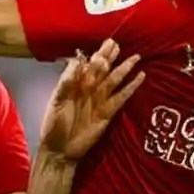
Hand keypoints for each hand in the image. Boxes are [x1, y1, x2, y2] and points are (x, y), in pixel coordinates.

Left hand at [39, 39, 143, 160]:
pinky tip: (140, 77)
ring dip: (123, 69)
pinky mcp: (108, 113)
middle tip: (119, 44)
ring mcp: (100, 101)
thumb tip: (77, 61)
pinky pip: (121, 97)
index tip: (108, 43)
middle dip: (110, 57)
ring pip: (114, 80)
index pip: (89, 65)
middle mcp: (89, 90)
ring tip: (135, 57)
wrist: (60, 149)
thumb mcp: (56, 102)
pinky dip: (131, 88)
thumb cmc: (53, 125)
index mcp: (75, 85)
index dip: (99, 54)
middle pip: (103, 70)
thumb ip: (66, 82)